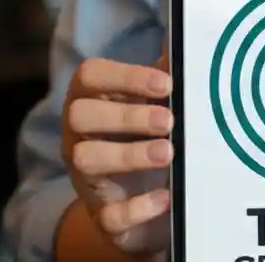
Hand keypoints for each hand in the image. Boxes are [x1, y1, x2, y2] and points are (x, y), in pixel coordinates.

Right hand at [62, 53, 174, 253]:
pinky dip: (138, 207)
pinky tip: (165, 197)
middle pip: (80, 115)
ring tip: (168, 152)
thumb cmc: (142, 138)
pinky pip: (109, 215)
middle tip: (168, 120)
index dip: (125, 76)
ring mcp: (85, 177)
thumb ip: (164, 79)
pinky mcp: (103, 215)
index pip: (89, 76)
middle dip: (125, 116)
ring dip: (129, 154)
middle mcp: (78, 136)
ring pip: (85, 160)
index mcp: (90, 100)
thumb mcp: (152, 105)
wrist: (138, 203)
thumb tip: (186, 47)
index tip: (166, 83)